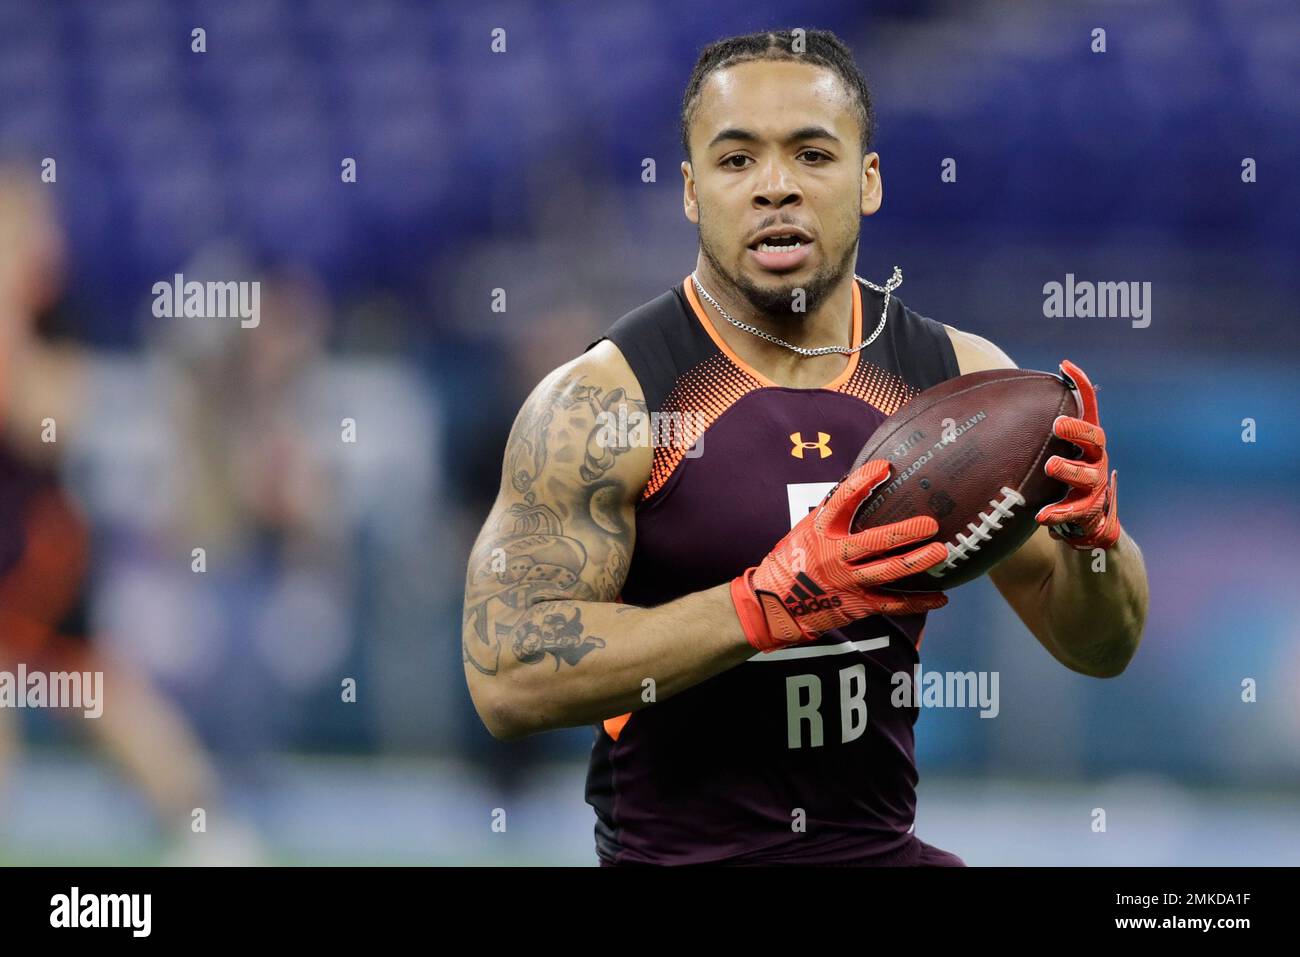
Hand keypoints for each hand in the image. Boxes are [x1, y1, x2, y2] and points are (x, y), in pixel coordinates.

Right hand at [730, 458, 949, 652]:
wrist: (774, 604)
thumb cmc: (792, 562)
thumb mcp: (805, 531)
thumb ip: (831, 513)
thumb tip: (857, 483)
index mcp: (820, 531)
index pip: (842, 500)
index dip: (862, 481)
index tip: (884, 467)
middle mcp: (834, 556)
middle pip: (873, 542)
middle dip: (904, 532)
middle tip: (930, 524)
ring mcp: (847, 582)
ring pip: (886, 572)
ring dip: (915, 562)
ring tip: (940, 552)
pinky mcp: (857, 605)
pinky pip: (891, 604)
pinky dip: (917, 602)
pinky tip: (939, 598)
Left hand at [1035, 359, 1121, 549]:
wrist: (1086, 520)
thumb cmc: (1064, 478)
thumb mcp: (1054, 451)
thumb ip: (1036, 432)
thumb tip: (996, 406)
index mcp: (1086, 441)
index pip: (1088, 407)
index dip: (1081, 385)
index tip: (1064, 365)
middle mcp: (1095, 458)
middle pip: (1095, 437)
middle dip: (1078, 430)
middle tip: (1059, 424)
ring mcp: (1094, 484)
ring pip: (1087, 475)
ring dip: (1070, 469)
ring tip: (1052, 465)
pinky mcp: (1087, 509)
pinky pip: (1074, 510)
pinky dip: (1058, 512)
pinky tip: (1042, 516)